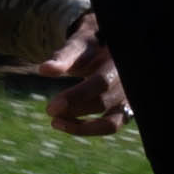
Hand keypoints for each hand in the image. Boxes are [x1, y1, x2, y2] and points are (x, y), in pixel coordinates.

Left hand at [24, 15, 130, 137]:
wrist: (108, 47)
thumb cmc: (91, 46)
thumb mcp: (78, 45)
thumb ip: (63, 57)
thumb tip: (44, 69)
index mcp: (119, 62)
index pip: (101, 83)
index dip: (76, 97)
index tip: (51, 107)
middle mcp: (129, 83)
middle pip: (104, 103)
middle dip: (74, 110)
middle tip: (49, 110)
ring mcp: (129, 99)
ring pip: (110, 123)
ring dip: (81, 128)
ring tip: (56, 123)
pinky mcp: (125, 110)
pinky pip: (109, 126)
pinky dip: (87, 128)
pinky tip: (66, 123)